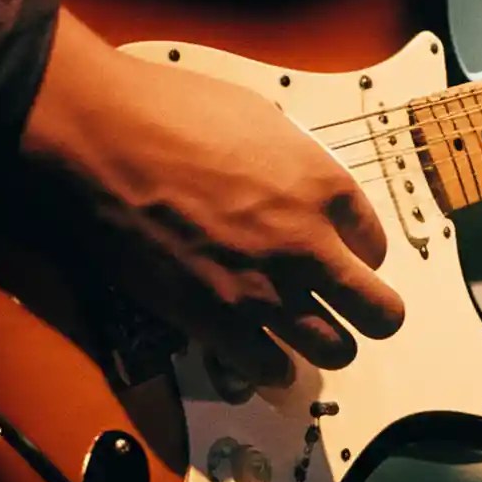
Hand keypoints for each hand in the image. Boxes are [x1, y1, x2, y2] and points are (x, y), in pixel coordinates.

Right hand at [22, 10, 403, 382]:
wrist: (100, 138)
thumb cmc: (169, 112)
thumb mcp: (259, 118)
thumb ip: (297, 162)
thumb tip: (303, 182)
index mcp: (323, 187)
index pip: (378, 243)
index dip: (364, 251)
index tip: (347, 252)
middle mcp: (308, 246)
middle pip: (380, 313)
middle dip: (375, 313)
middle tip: (358, 310)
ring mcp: (263, 290)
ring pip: (335, 350)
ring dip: (329, 344)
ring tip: (313, 335)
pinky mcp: (215, 321)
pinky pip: (269, 369)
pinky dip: (272, 367)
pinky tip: (266, 355)